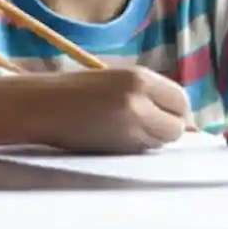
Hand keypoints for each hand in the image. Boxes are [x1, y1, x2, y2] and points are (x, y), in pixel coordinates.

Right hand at [38, 67, 191, 152]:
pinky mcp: (118, 146)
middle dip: (170, 128)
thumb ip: (150, 95)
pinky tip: (117, 137)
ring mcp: (129, 126)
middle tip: (149, 126)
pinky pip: (143, 150)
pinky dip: (138, 147)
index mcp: (139, 78)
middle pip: (178, 126)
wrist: (41, 106)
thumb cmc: (76, 92)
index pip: (181, 100)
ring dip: (153, 139)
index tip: (168, 115)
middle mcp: (139, 100)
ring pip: (162, 142)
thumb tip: (186, 122)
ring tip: (126, 129)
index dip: (178, 111)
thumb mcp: (117, 81)